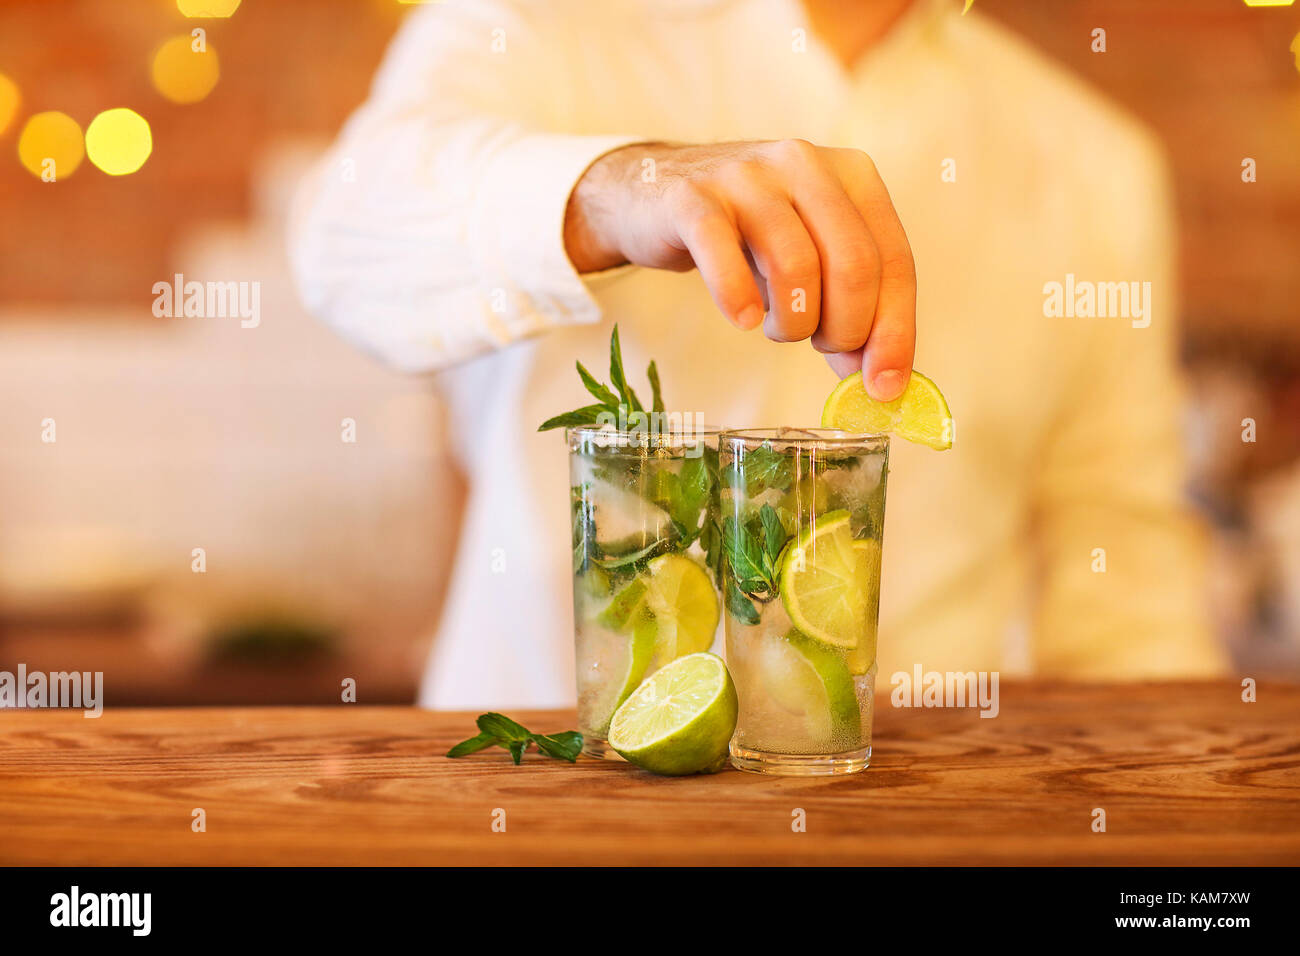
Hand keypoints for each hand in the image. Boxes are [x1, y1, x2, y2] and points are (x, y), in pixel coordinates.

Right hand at [563, 140, 915, 399]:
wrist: (653, 194)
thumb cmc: (745, 235)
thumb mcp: (806, 262)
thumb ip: (845, 309)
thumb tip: (878, 379)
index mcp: (851, 175)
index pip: (894, 259)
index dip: (894, 330)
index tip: (884, 387)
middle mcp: (805, 164)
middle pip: (854, 264)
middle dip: (844, 329)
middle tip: (820, 349)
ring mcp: (747, 177)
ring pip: (795, 264)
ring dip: (793, 322)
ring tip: (777, 329)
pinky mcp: (693, 198)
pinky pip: (722, 253)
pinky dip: (737, 296)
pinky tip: (743, 318)